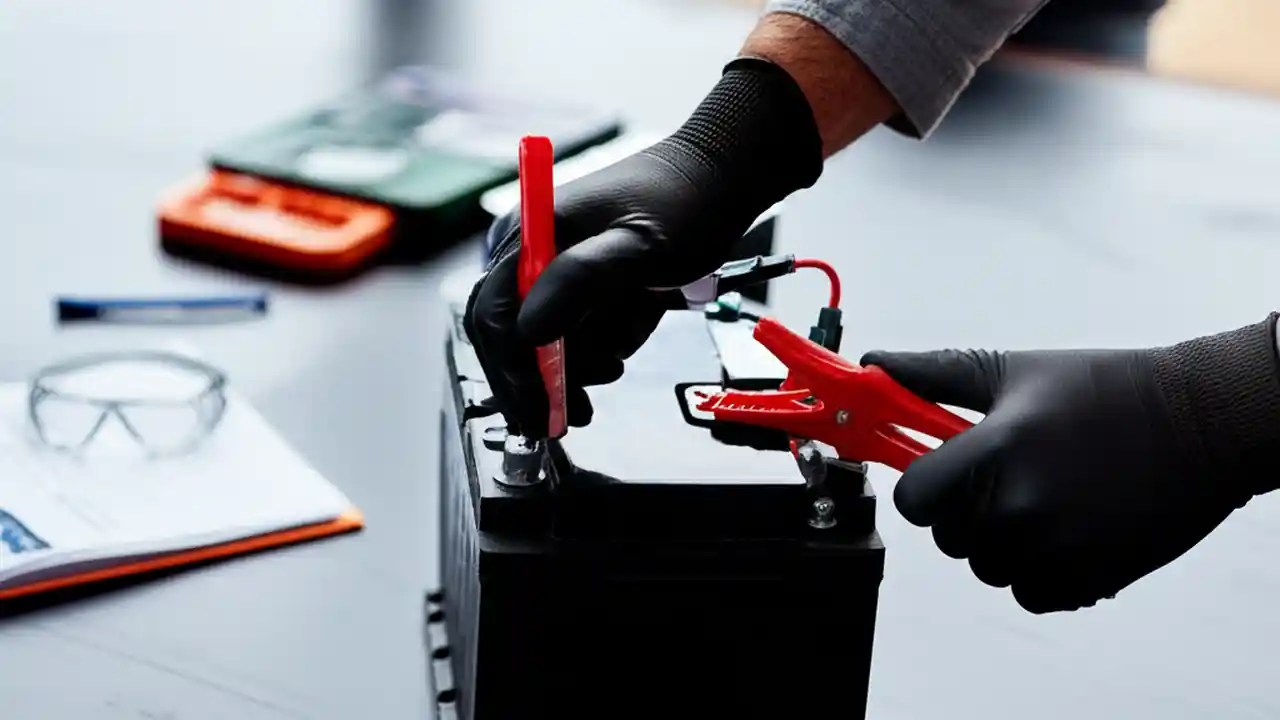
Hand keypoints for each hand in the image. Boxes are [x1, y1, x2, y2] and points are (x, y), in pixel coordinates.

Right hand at [464, 57, 821, 437]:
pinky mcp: (579, 282)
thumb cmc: (686, 203)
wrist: (720, 182)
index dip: (514, 372)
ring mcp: (553, 269)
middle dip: (539, 382)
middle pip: (509, 336)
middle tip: (572, 418)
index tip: (541, 410)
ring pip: (542, 342)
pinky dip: (597, 346)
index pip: (495, 318)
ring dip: (576, 365)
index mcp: (531, 235)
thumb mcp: (640, 246)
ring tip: (616, 366)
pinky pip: (574, 332)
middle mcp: (530, 252)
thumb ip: (581, 281)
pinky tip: (626, 337)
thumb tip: (528, 329)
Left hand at [862, 314, 1279, 612]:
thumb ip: (932, 374)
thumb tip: (872, 363)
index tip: (937, 475)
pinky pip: (1029, 593)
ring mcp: (1055, 548)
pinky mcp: (1088, 579)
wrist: (1201, 423)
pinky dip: (1039, 569)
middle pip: (949, 536)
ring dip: (1003, 540)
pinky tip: (1068, 526)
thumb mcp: (1011, 370)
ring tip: (1046, 495)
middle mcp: (1021, 507)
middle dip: (965, 508)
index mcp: (995, 451)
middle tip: (1007, 475)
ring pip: (987, 566)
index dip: (920, 488)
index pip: (913, 500)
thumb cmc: (1103, 389)